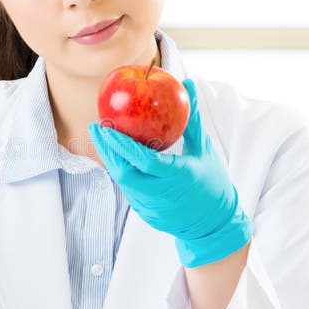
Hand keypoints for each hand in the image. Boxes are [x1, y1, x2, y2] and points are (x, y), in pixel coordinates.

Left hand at [88, 78, 251, 266]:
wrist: (213, 224)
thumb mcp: (205, 149)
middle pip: (122, 171)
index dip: (122, 145)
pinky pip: (128, 188)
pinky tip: (115, 155)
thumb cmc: (213, 182)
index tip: (107, 127)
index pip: (143, 160)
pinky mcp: (145, 213)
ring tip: (102, 137)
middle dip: (105, 148)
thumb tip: (187, 84)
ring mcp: (150, 206)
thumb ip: (192, 119)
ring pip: (122, 180)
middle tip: (95, 126)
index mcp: (177, 176)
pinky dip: (120, 170)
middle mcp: (160, 193)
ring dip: (110, 158)